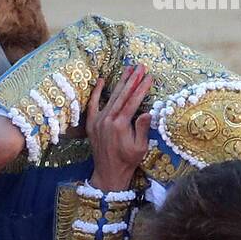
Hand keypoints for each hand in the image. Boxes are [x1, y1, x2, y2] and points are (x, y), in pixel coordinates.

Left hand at [85, 64, 152, 191]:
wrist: (108, 172)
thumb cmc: (127, 161)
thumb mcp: (140, 147)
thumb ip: (142, 128)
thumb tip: (148, 112)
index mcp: (120, 125)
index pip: (132, 102)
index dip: (141, 88)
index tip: (149, 77)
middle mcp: (107, 120)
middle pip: (122, 95)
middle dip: (132, 80)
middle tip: (140, 66)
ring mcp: (97, 121)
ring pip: (110, 97)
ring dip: (120, 83)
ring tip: (128, 69)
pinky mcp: (91, 124)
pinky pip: (93, 105)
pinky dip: (96, 92)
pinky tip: (101, 80)